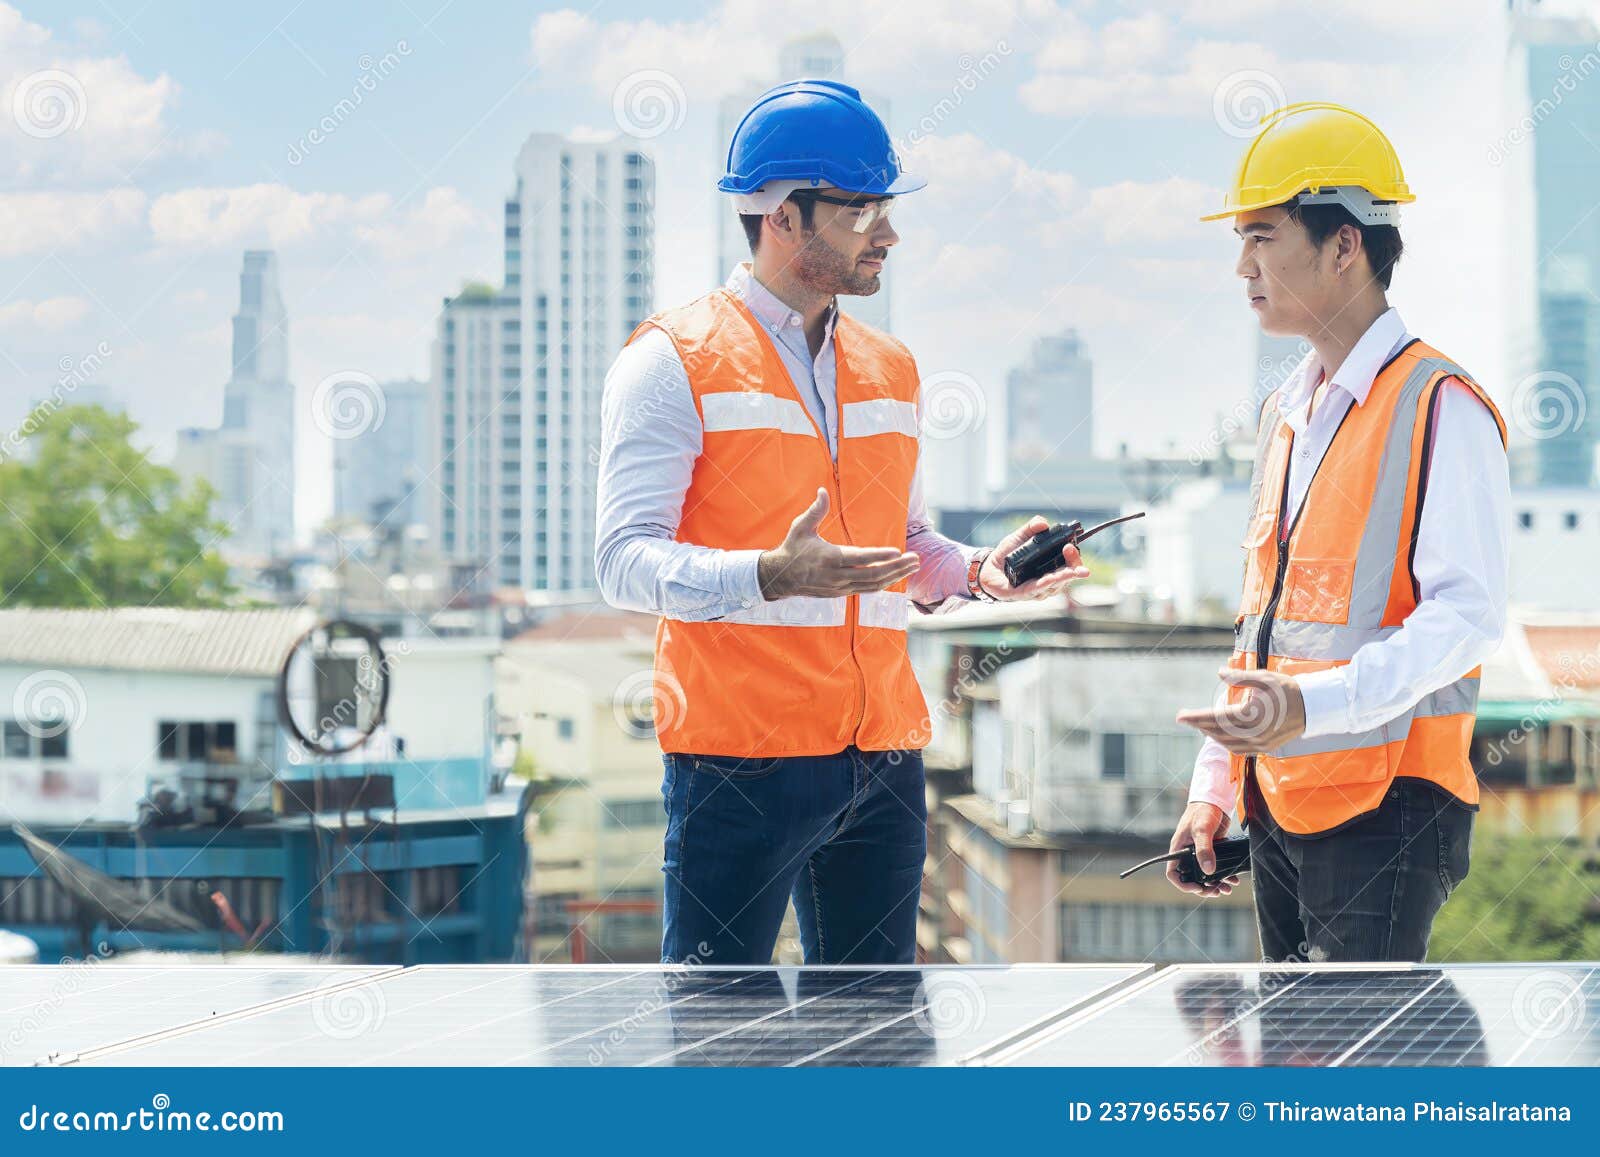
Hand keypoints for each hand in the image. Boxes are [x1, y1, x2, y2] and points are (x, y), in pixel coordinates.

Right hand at [758, 488, 920, 599]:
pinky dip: (882, 584)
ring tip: (912, 567)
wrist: (779, 577)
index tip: (898, 551)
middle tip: (915, 560)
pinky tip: (894, 577)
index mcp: (830, 558)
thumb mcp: (801, 527)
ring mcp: (840, 587)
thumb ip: (815, 510)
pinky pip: (866, 590)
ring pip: (873, 585)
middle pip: (873, 574)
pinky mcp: (840, 593)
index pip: (860, 558)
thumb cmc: (792, 548)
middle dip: (897, 567)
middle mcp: (837, 576)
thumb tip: (822, 491)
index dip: (880, 555)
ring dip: (894, 576)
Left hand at [978, 515, 1090, 600]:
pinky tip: (1050, 579)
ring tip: (1070, 571)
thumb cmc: (1007, 555)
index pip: (1069, 566)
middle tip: (1072, 552)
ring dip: (1062, 577)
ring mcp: (1036, 590)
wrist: (987, 568)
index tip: (1071, 545)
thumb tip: (1043, 523)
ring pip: (1053, 586)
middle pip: (1066, 577)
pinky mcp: (1022, 594)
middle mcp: (1047, 582)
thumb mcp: (1018, 537)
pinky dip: (1044, 585)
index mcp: (1050, 568)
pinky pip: (1035, 590)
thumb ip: (1031, 528)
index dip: (1074, 557)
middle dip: (1073, 567)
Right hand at [1166, 802, 1240, 896]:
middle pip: (1191, 878)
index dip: (1183, 884)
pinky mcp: (1213, 852)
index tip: (1197, 888)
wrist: (1215, 800)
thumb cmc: (1203, 811)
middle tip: (1216, 892)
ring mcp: (1200, 853)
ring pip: (1205, 876)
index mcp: (1178, 850)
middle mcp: (1188, 854)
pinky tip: (1233, 880)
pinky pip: (1216, 868)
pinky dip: (1224, 876)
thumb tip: (1209, 871)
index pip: (1174, 873)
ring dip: (1215, 885)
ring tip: (1226, 889)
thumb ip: (1204, 850)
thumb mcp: (1202, 830)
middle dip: (1204, 888)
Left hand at [1176, 666, 1305, 753]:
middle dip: (1199, 725)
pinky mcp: (1266, 747)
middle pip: (1218, 732)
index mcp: (1252, 715)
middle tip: (1185, 718)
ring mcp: (1261, 743)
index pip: (1216, 718)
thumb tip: (1219, 673)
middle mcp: (1254, 733)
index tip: (1179, 716)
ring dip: (1212, 735)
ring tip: (1200, 725)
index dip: (1196, 717)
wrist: (1313, 708)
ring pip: (1227, 743)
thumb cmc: (1287, 690)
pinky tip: (1220, 735)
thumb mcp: (1264, 678)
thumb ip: (1240, 677)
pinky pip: (1240, 750)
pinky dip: (1226, 743)